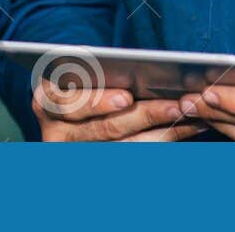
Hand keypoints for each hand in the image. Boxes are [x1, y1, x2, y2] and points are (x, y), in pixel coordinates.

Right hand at [33, 80, 204, 141]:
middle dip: (145, 115)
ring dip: (164, 132)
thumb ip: (93, 71)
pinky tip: (187, 128)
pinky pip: (136, 157)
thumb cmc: (77, 84)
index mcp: (45, 103)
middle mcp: (56, 135)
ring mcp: (77, 155)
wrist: (69, 121)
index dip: (98, 102)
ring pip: (125, 148)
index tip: (127, 98)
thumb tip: (136, 68)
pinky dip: (164, 141)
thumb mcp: (75, 75)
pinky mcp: (98, 166)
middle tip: (177, 104)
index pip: (69, 104)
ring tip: (190, 115)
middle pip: (105, 129)